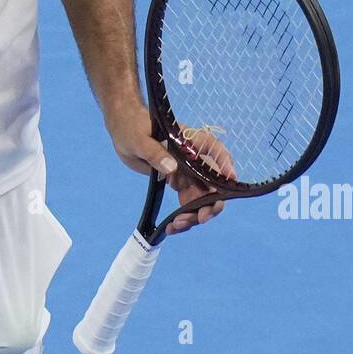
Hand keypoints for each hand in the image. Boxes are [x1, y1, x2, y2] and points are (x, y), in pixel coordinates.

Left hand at [105, 101, 226, 235]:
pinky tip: (172, 227)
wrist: (122, 130)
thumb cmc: (132, 126)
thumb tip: (171, 168)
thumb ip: (155, 153)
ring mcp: (187, 171)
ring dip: (194, 215)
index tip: (230, 180)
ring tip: (175, 226)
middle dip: (210, 203)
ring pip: (201, 197)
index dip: (225, 164)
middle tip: (200, 219)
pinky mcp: (178, 181)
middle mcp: (193, 158)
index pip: (214, 150)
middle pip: (212, 182)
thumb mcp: (140, 139)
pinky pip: (187, 202)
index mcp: (188, 141)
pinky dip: (183, 216)